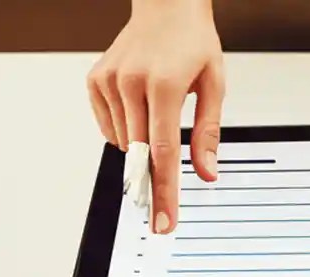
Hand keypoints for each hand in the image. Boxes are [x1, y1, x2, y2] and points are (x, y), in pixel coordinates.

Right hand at [86, 0, 224, 232]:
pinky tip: (139, 110)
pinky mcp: (95, 80)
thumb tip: (207, 173)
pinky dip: (124, 130)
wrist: (166, 6)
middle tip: (156, 212)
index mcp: (163, 84)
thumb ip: (208, 132)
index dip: (164, 193)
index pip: (163, 153)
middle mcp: (131, 82)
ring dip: (141, 144)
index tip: (163, 222)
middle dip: (149, 185)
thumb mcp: (214, 84)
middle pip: (139, 153)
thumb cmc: (192, 41)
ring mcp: (109, 81)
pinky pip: (109, 127)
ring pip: (124, 141)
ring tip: (157, 113)